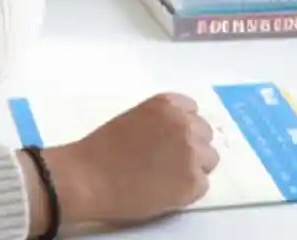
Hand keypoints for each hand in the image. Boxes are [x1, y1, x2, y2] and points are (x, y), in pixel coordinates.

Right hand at [29, 93, 219, 230]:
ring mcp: (191, 153)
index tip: (171, 139)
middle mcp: (184, 124)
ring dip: (193, 167)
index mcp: (168, 105)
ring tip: (166, 177)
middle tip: (168, 161)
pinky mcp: (192, 182)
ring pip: (209, 160)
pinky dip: (187, 190)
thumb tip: (175, 137)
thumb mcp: (135, 119)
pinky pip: (202, 185)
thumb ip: (161, 122)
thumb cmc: (102, 150)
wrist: (87, 177)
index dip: (183, 127)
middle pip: (205, 134)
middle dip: (191, 146)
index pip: (193, 111)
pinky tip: (164, 191)